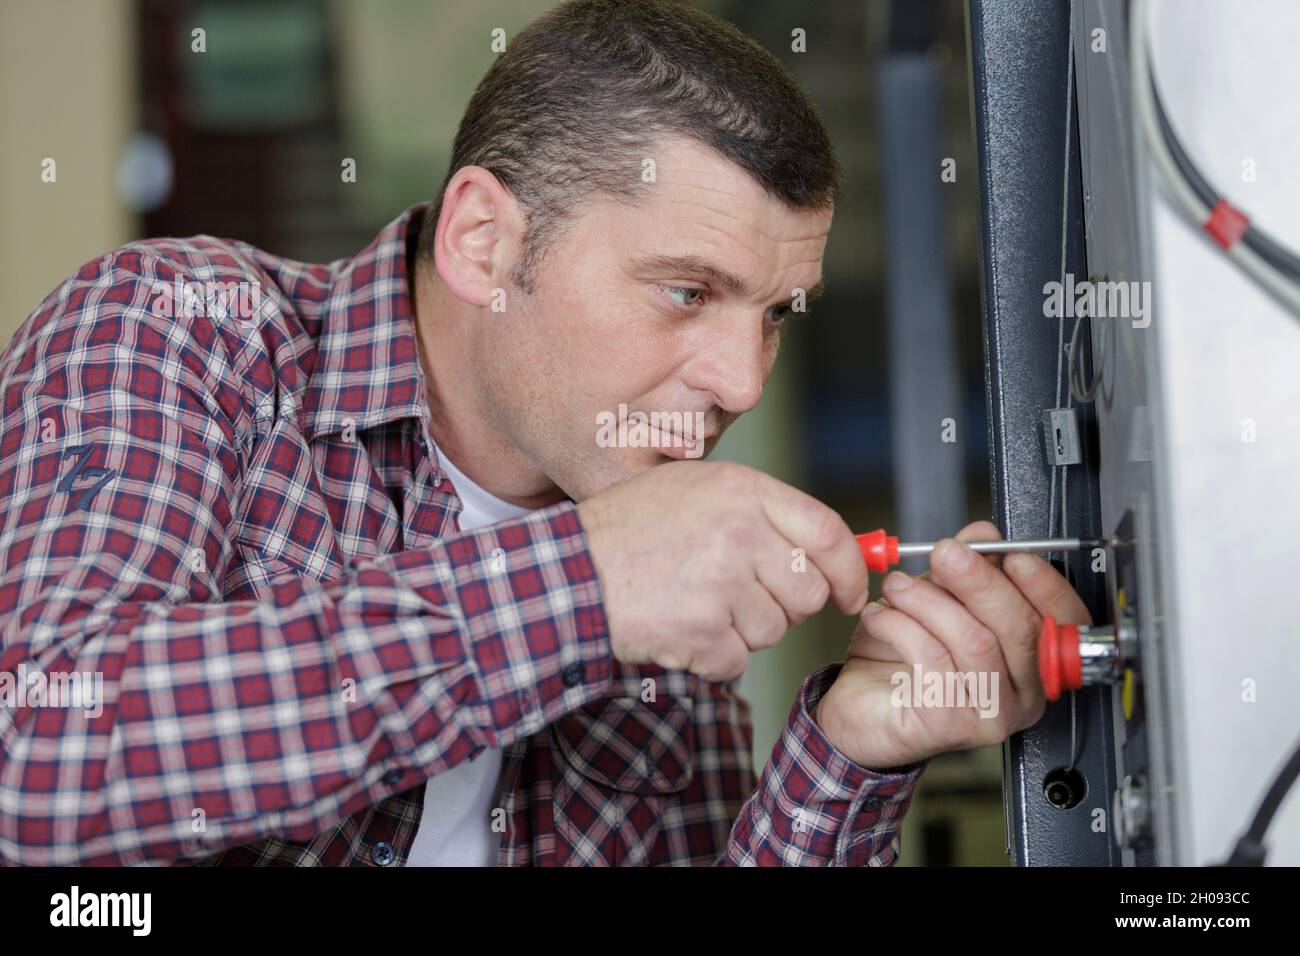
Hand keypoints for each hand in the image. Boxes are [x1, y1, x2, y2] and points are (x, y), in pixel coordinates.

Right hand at [576, 460, 868, 680]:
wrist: (569, 572)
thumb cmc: (627, 530)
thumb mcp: (693, 489)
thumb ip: (759, 510)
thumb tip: (826, 548)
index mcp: (743, 490)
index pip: (828, 532)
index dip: (850, 570)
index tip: (850, 594)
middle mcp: (740, 532)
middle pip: (807, 591)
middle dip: (783, 606)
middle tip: (738, 599)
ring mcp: (722, 583)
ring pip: (772, 630)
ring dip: (740, 631)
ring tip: (694, 605)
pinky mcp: (702, 631)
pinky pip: (737, 661)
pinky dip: (710, 658)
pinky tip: (678, 629)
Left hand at [813, 521, 1091, 769]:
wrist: (857, 704)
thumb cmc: (902, 657)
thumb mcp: (938, 599)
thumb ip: (967, 569)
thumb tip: (984, 536)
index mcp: (1036, 660)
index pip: (1066, 622)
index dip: (1045, 586)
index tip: (1012, 554)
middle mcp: (1023, 693)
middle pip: (1021, 629)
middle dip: (980, 582)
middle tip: (945, 553)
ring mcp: (992, 714)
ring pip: (975, 641)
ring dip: (929, 602)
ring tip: (897, 586)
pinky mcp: (951, 725)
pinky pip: (932, 660)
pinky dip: (899, 627)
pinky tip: (880, 617)